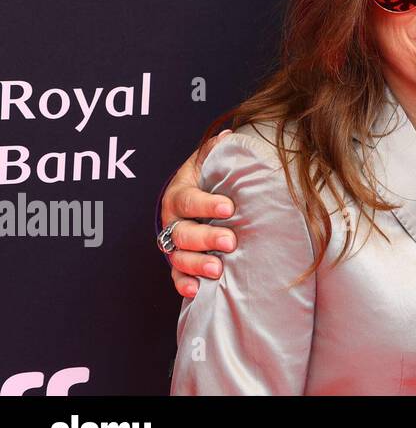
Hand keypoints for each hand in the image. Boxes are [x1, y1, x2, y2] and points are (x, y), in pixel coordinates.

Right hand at [163, 130, 237, 297]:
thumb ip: (215, 151)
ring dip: (196, 264)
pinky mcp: (178, 263)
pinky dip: (184, 284)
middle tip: (230, 241)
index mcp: (180, 195)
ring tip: (217, 268)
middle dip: (206, 237)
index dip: (207, 204)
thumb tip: (228, 137)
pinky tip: (197, 290)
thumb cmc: (204, 180)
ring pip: (178, 256)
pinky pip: (176, 277)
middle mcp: (173, 221)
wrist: (190, 201)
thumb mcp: (207, 162)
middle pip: (183, 232)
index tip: (229, 207)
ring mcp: (174, 244)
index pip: (190, 200)